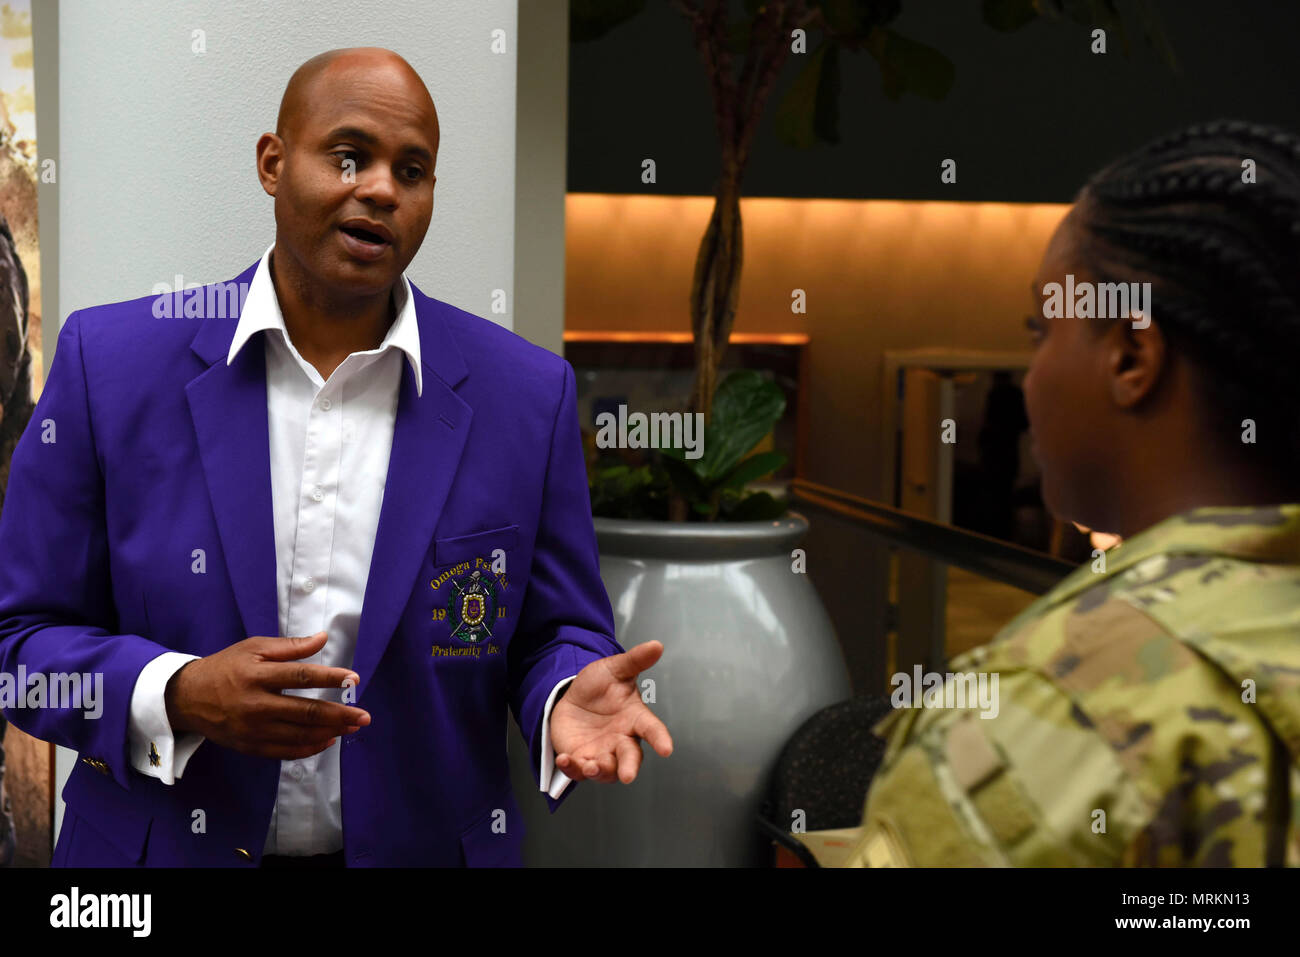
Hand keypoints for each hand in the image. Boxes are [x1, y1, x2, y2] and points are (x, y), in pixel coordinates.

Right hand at [164, 631, 370, 760]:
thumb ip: (290, 646)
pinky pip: (286, 752)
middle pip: (305, 712)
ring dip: (330, 732)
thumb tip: (322, 638)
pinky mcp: (250, 746)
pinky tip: (328, 740)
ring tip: (352, 727)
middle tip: (364, 716)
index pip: (301, 677)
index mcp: (257, 675)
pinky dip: (310, 748)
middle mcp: (256, 705)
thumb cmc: (226, 667)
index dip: (330, 678)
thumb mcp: (253, 648)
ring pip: (299, 735)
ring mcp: (253, 730)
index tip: (354, 679)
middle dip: (339, 714)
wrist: (187, 698)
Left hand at [551, 640, 672, 784]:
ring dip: (599, 771)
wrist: (571, 695)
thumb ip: (635, 660)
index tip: (667, 749)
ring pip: (606, 770)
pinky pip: (577, 770)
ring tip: (590, 766)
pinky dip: (572, 768)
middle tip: (628, 776)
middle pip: (630, 758)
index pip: (651, 729)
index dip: (660, 739)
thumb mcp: (615, 669)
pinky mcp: (580, 759)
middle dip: (629, 768)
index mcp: (635, 719)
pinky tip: (564, 759)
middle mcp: (621, 740)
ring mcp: (601, 752)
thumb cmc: (599, 686)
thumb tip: (656, 645)